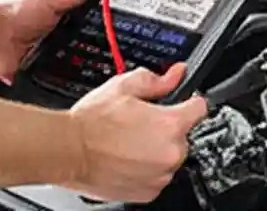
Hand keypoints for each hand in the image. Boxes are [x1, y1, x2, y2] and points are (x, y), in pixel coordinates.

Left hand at [0, 0, 101, 82]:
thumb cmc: (14, 13)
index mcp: (58, 20)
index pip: (87, 25)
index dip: (102, 29)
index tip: (117, 30)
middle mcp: (52, 39)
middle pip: (81, 48)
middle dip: (92, 52)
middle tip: (107, 54)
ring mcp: (44, 58)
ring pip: (70, 67)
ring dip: (76, 69)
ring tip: (91, 71)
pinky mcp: (36, 76)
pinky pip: (53, 83)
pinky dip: (60, 86)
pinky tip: (70, 85)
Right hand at [66, 64, 208, 201]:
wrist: (67, 151)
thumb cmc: (91, 123)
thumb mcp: (125, 87)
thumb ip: (157, 80)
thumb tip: (176, 74)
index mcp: (171, 124)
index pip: (199, 108)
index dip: (189, 102)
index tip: (182, 103)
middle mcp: (171, 152)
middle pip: (183, 135)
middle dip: (167, 128)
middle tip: (141, 124)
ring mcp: (160, 175)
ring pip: (169, 157)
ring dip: (157, 150)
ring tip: (129, 142)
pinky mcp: (147, 192)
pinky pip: (156, 177)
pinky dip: (146, 169)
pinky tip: (126, 158)